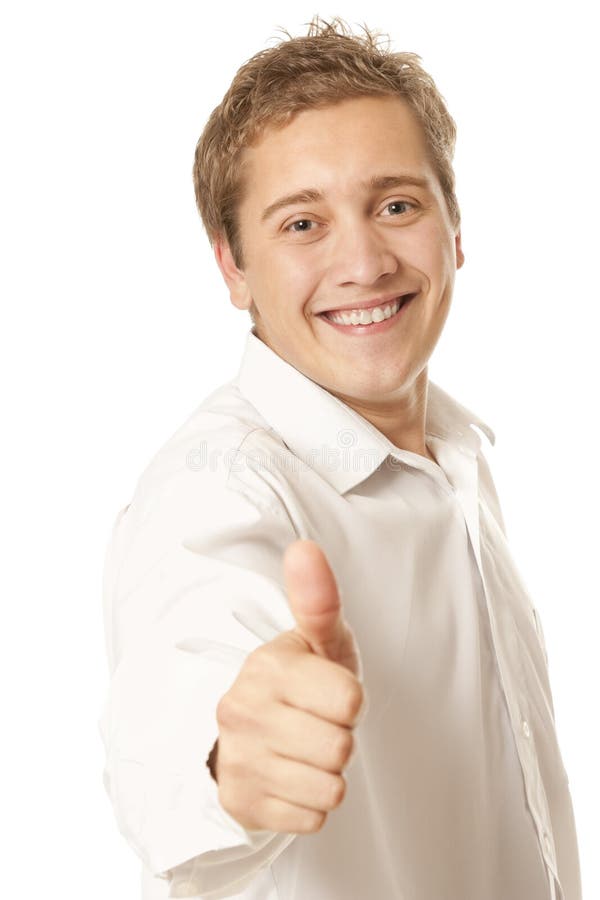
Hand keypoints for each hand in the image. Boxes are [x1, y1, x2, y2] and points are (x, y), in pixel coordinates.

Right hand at [213, 539, 364, 833]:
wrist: (247, 737)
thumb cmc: (298, 683)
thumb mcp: (316, 642)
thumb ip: (318, 600)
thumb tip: (304, 547)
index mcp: (266, 667)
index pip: (351, 700)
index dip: (350, 700)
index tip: (328, 693)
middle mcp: (243, 712)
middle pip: (341, 748)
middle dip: (339, 739)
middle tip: (315, 724)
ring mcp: (239, 761)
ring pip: (330, 788)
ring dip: (327, 774)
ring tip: (304, 750)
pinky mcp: (241, 804)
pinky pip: (312, 819)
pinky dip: (309, 803)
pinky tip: (290, 777)